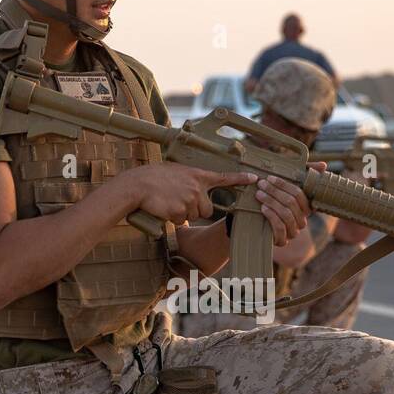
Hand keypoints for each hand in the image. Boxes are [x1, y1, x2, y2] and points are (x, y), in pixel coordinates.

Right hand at [124, 164, 255, 223]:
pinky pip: (182, 221)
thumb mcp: (176, 172)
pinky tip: (164, 208)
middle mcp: (197, 187)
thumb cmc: (153, 177)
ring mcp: (190, 199)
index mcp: (197, 175)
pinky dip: (173, 218)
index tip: (255, 179)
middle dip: (196, 210)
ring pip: (194, 216)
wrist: (138, 185)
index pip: (223, 178)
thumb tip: (195, 191)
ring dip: (183, 214)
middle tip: (178, 200)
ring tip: (168, 201)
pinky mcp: (181, 211)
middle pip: (207, 209)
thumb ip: (189, 180)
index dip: (240, 179)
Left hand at [255, 173, 318, 246]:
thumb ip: (305, 174)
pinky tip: (263, 208)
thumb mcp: (287, 186)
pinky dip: (271, 216)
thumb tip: (324, 165)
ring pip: (286, 214)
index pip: (299, 194)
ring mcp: (293, 231)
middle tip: (261, 184)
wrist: (258, 223)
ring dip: (271, 202)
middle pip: (291, 203)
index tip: (270, 178)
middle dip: (274, 192)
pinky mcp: (283, 240)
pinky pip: (280, 228)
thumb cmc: (275, 200)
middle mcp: (302, 220)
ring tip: (259, 194)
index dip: (284, 185)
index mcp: (306, 207)